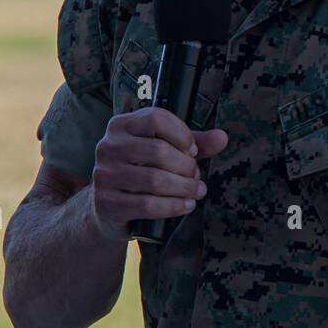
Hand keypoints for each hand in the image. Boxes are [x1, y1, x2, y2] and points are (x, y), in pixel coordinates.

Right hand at [89, 106, 227, 242]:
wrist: (109, 208)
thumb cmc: (141, 172)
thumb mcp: (166, 152)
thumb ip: (193, 142)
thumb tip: (222, 137)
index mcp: (121, 126)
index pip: (156, 119)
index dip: (182, 134)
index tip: (192, 150)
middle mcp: (109, 147)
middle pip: (158, 151)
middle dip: (186, 166)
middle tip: (196, 176)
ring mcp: (105, 175)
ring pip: (155, 180)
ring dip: (184, 187)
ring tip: (196, 191)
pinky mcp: (107, 202)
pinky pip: (147, 205)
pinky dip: (173, 206)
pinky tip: (185, 205)